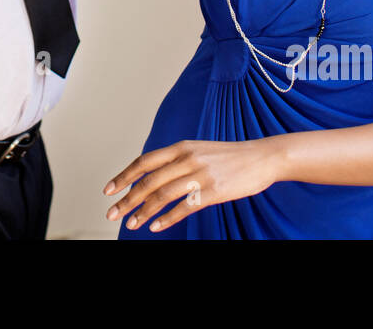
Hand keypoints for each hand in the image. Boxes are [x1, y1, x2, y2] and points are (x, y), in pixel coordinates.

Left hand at [102, 137, 281, 231]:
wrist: (263, 157)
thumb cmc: (230, 156)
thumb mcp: (199, 150)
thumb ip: (177, 160)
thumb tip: (152, 175)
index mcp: (181, 146)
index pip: (144, 162)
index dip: (124, 176)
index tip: (108, 190)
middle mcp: (188, 158)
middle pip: (149, 181)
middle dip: (127, 199)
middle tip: (112, 213)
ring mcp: (201, 175)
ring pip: (162, 195)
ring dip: (143, 211)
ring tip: (130, 224)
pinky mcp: (214, 191)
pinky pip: (184, 207)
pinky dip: (167, 218)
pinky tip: (155, 227)